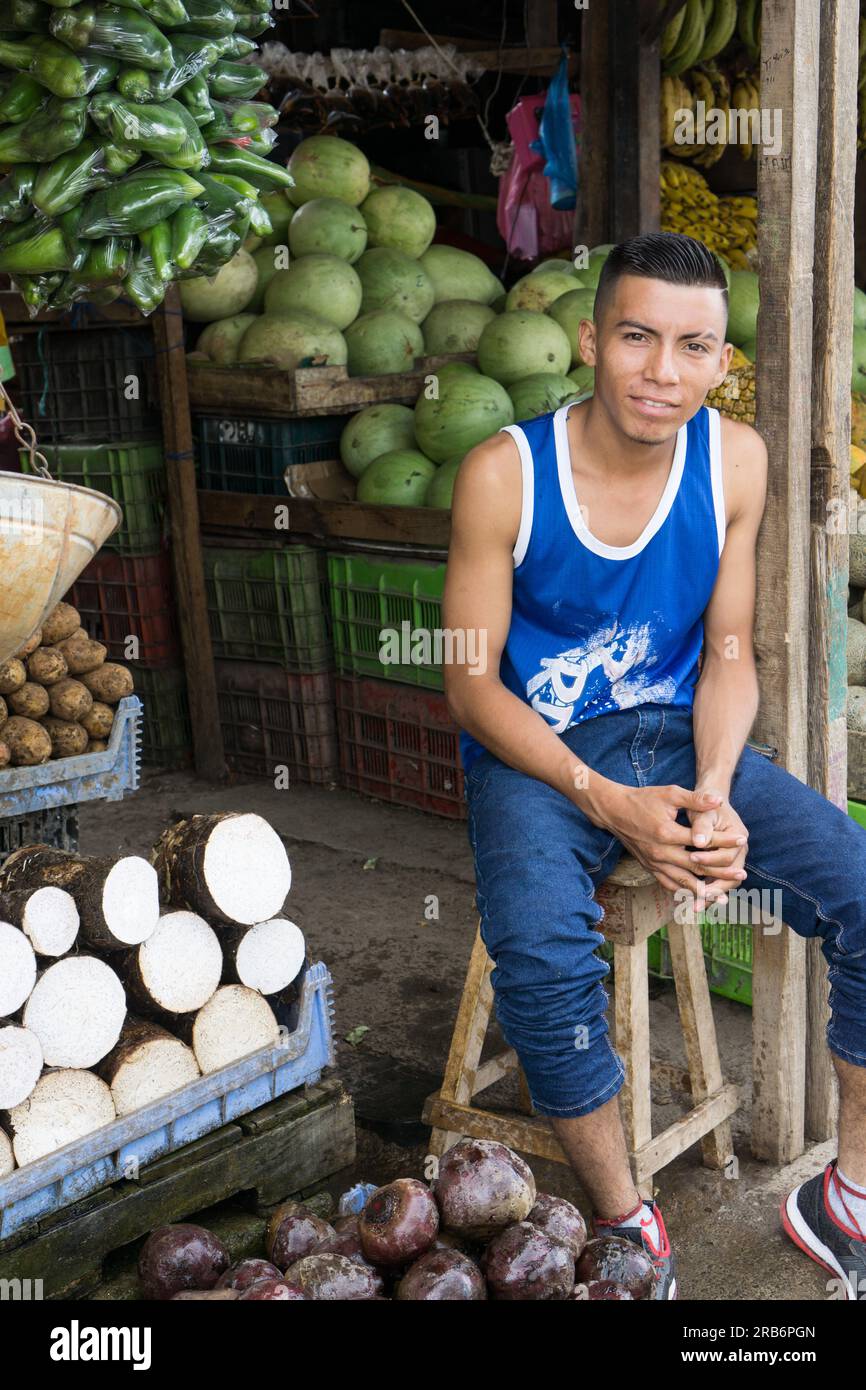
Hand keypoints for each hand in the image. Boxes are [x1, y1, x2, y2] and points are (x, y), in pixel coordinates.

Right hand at [588, 782, 747, 904]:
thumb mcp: (669, 793)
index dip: (725, 841)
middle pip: (697, 867)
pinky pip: (669, 885)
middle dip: (721, 873)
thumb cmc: (643, 799)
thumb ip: (695, 799)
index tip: (743, 840)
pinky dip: (684, 892)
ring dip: (704, 891)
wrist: (614, 811)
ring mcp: (654, 863)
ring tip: (723, 897)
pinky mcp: (649, 868)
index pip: (703, 841)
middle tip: (742, 875)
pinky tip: (697, 896)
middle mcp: (661, 852)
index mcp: (667, 833)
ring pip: (683, 882)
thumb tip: (719, 800)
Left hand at [687, 789, 748, 905]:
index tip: (692, 859)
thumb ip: (702, 827)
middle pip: (732, 877)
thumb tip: (698, 843)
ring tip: (693, 907)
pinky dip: (706, 891)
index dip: (710, 859)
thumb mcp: (704, 813)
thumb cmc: (705, 806)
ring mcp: (733, 860)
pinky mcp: (722, 865)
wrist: (709, 803)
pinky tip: (690, 901)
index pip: (727, 856)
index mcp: (739, 837)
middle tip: (697, 900)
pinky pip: (717, 882)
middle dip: (714, 889)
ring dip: (710, 896)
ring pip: (725, 883)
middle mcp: (740, 851)